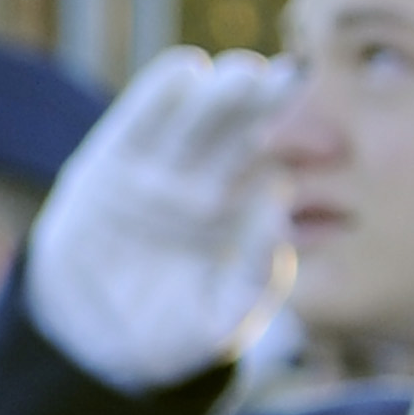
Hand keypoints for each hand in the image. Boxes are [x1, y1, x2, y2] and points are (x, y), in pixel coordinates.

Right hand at [25, 47, 295, 391]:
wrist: (89, 344)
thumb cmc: (169, 335)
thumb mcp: (221, 319)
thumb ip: (254, 277)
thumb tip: (279, 214)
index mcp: (238, 214)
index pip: (273, 165)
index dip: (300, 140)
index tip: (325, 127)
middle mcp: (201, 183)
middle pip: (238, 132)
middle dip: (263, 103)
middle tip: (287, 77)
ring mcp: (153, 173)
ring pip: (192, 121)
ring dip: (217, 94)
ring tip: (242, 74)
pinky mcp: (105, 168)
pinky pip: (135, 126)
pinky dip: (156, 98)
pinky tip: (184, 70)